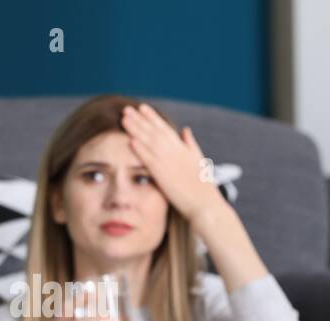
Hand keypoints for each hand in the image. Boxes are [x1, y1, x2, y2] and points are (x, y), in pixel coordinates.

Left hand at [120, 103, 223, 222]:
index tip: (142, 107)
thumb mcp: (199, 159)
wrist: (205, 204)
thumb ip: (190, 143)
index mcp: (183, 148)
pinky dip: (140, 149)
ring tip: (124, 119)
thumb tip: (185, 129)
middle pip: (153, 131)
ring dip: (136, 129)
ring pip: (149, 142)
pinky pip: (149, 160)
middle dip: (140, 119)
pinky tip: (130, 141)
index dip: (152, 117)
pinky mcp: (162, 175)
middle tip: (127, 109)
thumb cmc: (203, 186)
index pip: (165, 128)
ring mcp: (168, 162)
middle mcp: (174, 152)